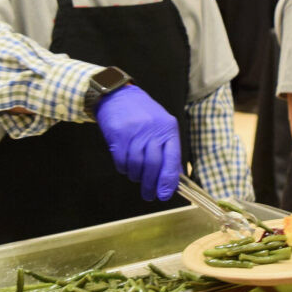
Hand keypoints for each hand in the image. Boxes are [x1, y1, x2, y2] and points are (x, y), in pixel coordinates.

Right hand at [95, 84, 180, 200]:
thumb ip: (169, 150)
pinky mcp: (118, 135)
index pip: (172, 159)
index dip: (168, 181)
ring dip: (137, 177)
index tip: (165, 195)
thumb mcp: (162, 126)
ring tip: (137, 178)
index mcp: (168, 128)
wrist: (118, 96)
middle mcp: (153, 130)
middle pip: (153, 165)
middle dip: (151, 185)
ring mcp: (135, 132)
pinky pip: (122, 161)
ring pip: (137, 165)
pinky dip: (124, 169)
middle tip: (150, 196)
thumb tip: (173, 178)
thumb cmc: (143, 114)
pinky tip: (126, 167)